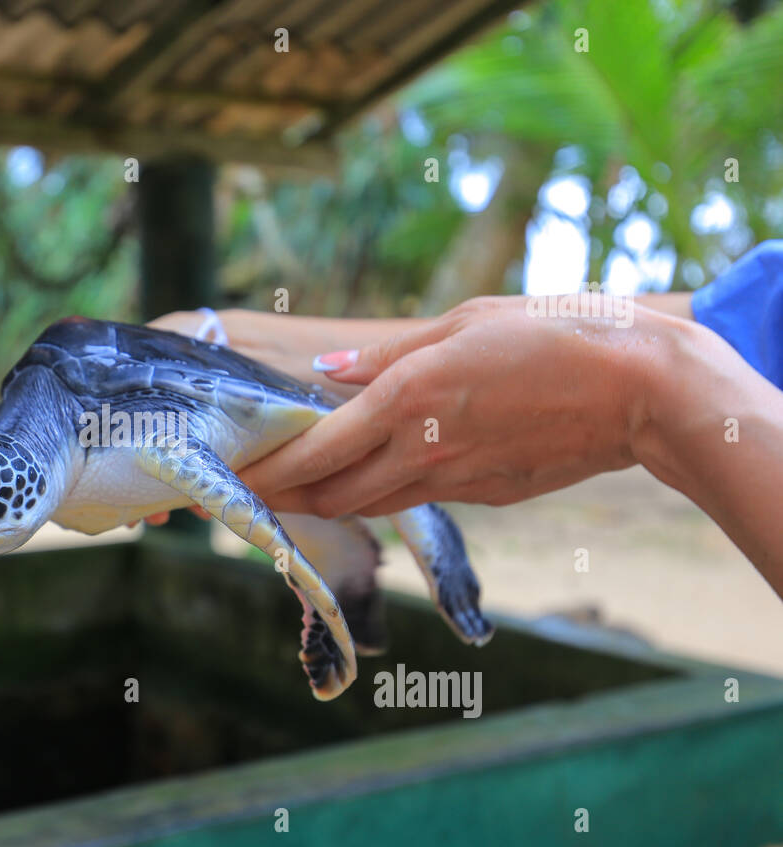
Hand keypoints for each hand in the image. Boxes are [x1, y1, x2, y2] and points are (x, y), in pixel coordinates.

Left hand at [239, 295, 670, 516]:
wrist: (642, 389)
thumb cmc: (556, 333)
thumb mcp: (464, 321)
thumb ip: (386, 354)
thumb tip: (327, 369)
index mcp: (408, 399)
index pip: (313, 453)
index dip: (264, 473)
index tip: (226, 479)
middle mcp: (422, 451)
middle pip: (329, 495)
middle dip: (280, 497)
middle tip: (242, 490)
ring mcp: (454, 480)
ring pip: (367, 505)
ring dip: (323, 502)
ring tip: (288, 491)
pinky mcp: (484, 494)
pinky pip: (414, 498)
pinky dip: (376, 494)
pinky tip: (365, 478)